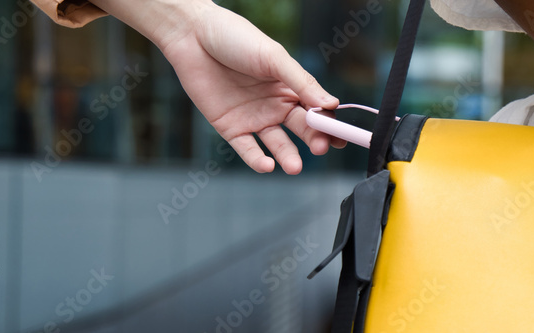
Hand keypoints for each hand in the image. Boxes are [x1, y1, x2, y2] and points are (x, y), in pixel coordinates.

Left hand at [91, 0, 344, 173]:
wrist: (192, 36)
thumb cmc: (236, 38)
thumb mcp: (274, 57)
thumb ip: (301, 82)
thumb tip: (331, 104)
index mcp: (291, 88)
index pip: (318, 111)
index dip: (331, 125)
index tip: (342, 137)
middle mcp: (276, 105)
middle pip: (302, 130)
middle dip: (314, 141)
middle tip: (321, 148)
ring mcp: (254, 118)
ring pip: (277, 144)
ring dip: (287, 157)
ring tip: (294, 167)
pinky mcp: (230, 127)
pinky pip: (246, 148)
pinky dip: (257, 159)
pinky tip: (266, 165)